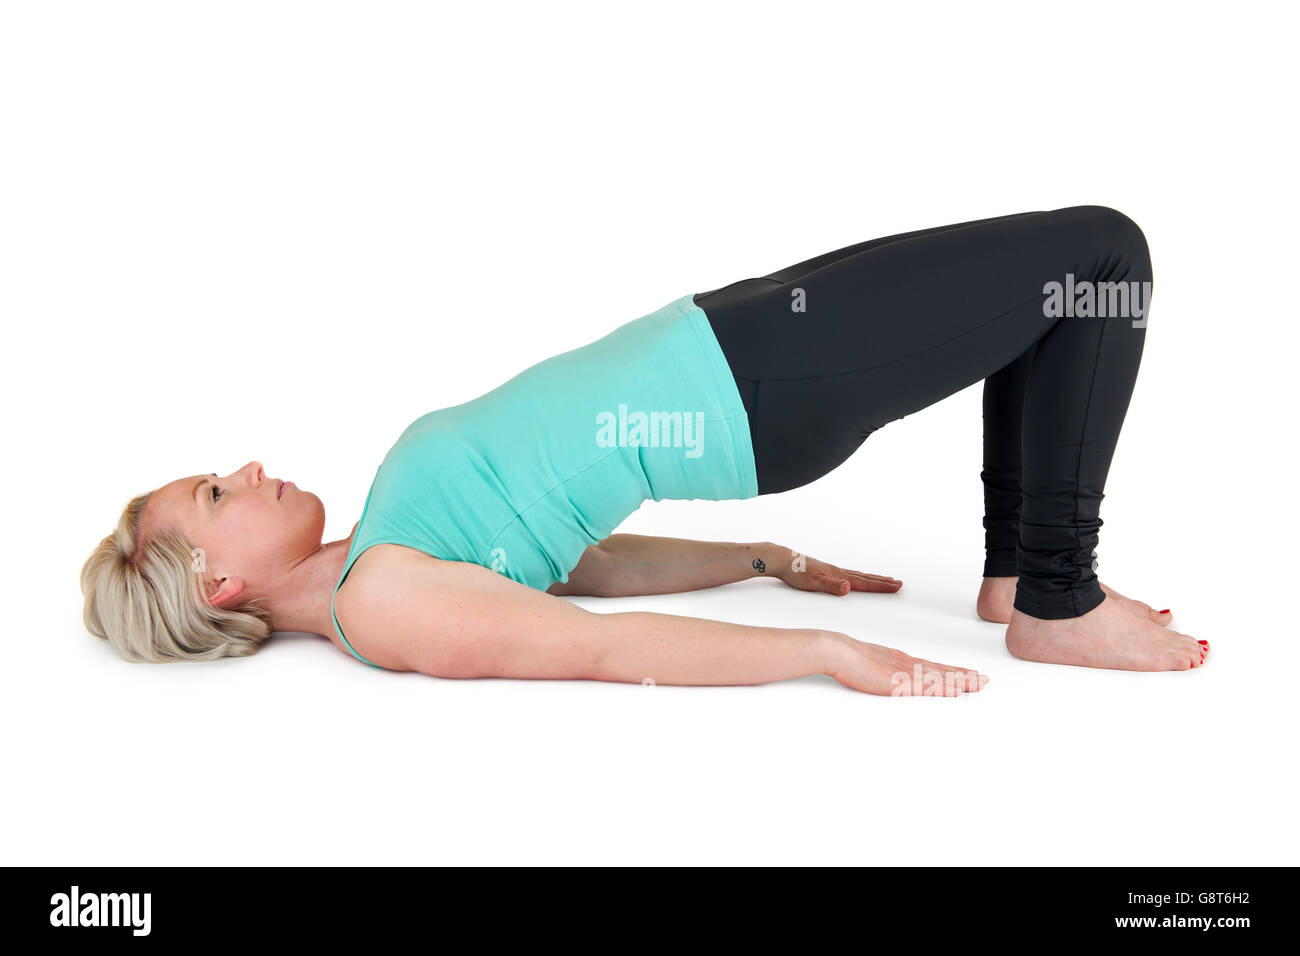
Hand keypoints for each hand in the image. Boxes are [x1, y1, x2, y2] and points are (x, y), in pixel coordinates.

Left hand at [775, 549, 901, 595]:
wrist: (783, 560)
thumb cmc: (796, 573)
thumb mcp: (813, 582)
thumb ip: (831, 586)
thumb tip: (848, 588)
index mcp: (839, 576)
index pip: (865, 583)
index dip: (881, 586)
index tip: (897, 586)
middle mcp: (839, 572)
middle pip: (866, 578)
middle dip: (883, 582)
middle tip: (899, 583)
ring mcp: (833, 571)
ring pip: (859, 575)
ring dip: (873, 579)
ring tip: (885, 579)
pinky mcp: (827, 571)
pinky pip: (849, 575)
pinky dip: (860, 577)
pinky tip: (856, 578)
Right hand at [826, 635, 987, 696]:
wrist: (836, 651)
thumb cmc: (846, 657)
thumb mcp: (868, 663)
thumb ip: (880, 669)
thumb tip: (883, 675)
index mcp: (900, 660)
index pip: (932, 667)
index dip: (951, 671)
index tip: (967, 674)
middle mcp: (907, 664)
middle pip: (941, 671)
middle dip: (964, 675)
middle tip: (984, 679)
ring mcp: (903, 672)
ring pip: (939, 677)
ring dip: (961, 681)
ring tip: (980, 683)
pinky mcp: (898, 682)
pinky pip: (927, 686)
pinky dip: (944, 688)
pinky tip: (957, 691)